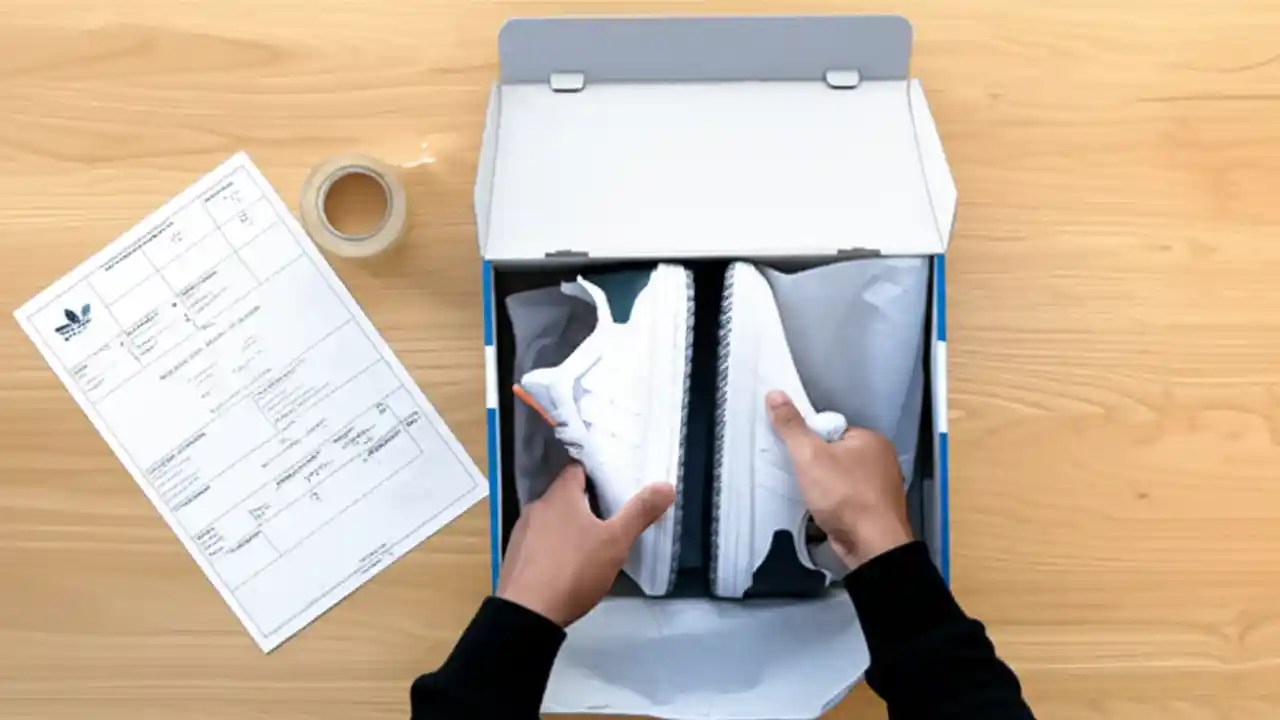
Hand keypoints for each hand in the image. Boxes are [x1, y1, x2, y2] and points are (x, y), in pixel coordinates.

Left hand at [497, 462, 675, 626]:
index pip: (577, 469)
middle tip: (611, 516)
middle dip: (586, 503)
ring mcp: (522, 532)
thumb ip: (639, 512)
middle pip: (564, 495)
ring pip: (551, 519)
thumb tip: (666, 486)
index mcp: (559, 495)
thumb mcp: (615, 542)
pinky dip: (554, 546)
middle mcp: (537, 507)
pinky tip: (568, 564)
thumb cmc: (574, 570)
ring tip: (591, 542)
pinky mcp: (515, 556)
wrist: (529, 614)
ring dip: (569, 526)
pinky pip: (539, 541)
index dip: (596, 474)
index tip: (615, 485)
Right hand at [766, 390, 911, 568]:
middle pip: (835, 454)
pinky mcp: (875, 511)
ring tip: (814, 498)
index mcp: (871, 439)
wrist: (871, 546)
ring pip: (841, 479)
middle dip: (817, 468)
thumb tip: (775, 395)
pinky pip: (847, 500)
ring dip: (825, 489)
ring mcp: (880, 487)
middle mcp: (881, 460)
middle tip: (805, 479)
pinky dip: (834, 505)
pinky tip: (825, 513)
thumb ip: (792, 426)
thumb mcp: (809, 456)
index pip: (831, 430)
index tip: (801, 458)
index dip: (811, 443)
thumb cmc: (845, 496)